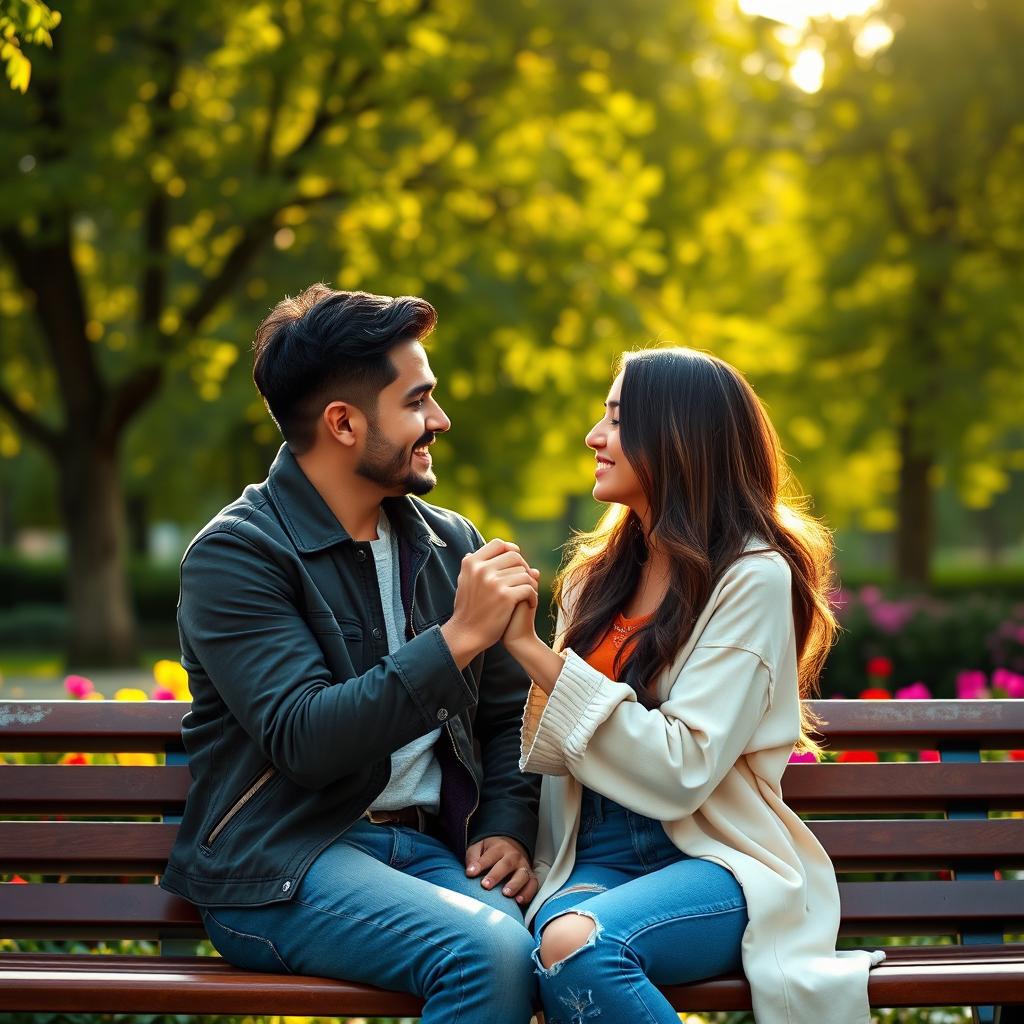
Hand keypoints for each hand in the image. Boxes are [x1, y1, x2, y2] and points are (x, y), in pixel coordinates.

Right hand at [441, 539, 539, 667]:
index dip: (511, 549)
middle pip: (514, 557)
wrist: (467, 634)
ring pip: (524, 573)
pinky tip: (530, 603)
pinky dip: (533, 596)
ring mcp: (494, 582)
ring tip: (527, 594)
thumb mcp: (466, 580)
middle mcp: (482, 569)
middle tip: (525, 580)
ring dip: (529, 584)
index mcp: (472, 563)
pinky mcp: (505, 596)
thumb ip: (478, 563)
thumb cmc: (469, 608)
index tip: (517, 561)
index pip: (498, 544)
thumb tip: (498, 547)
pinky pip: (529, 588)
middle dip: (523, 568)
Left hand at [465, 836, 538, 905]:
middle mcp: (513, 856)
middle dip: (496, 875)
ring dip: (515, 885)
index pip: (489, 856)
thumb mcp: (479, 848)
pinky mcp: (531, 877)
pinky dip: (528, 893)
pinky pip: (533, 885)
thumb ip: (473, 857)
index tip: (470, 873)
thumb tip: (469, 871)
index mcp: (499, 848)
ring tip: (506, 894)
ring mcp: (524, 867)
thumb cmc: (491, 852)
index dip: (480, 864)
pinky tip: (519, 901)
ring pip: (522, 875)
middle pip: (506, 864)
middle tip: (486, 885)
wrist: (512, 846)